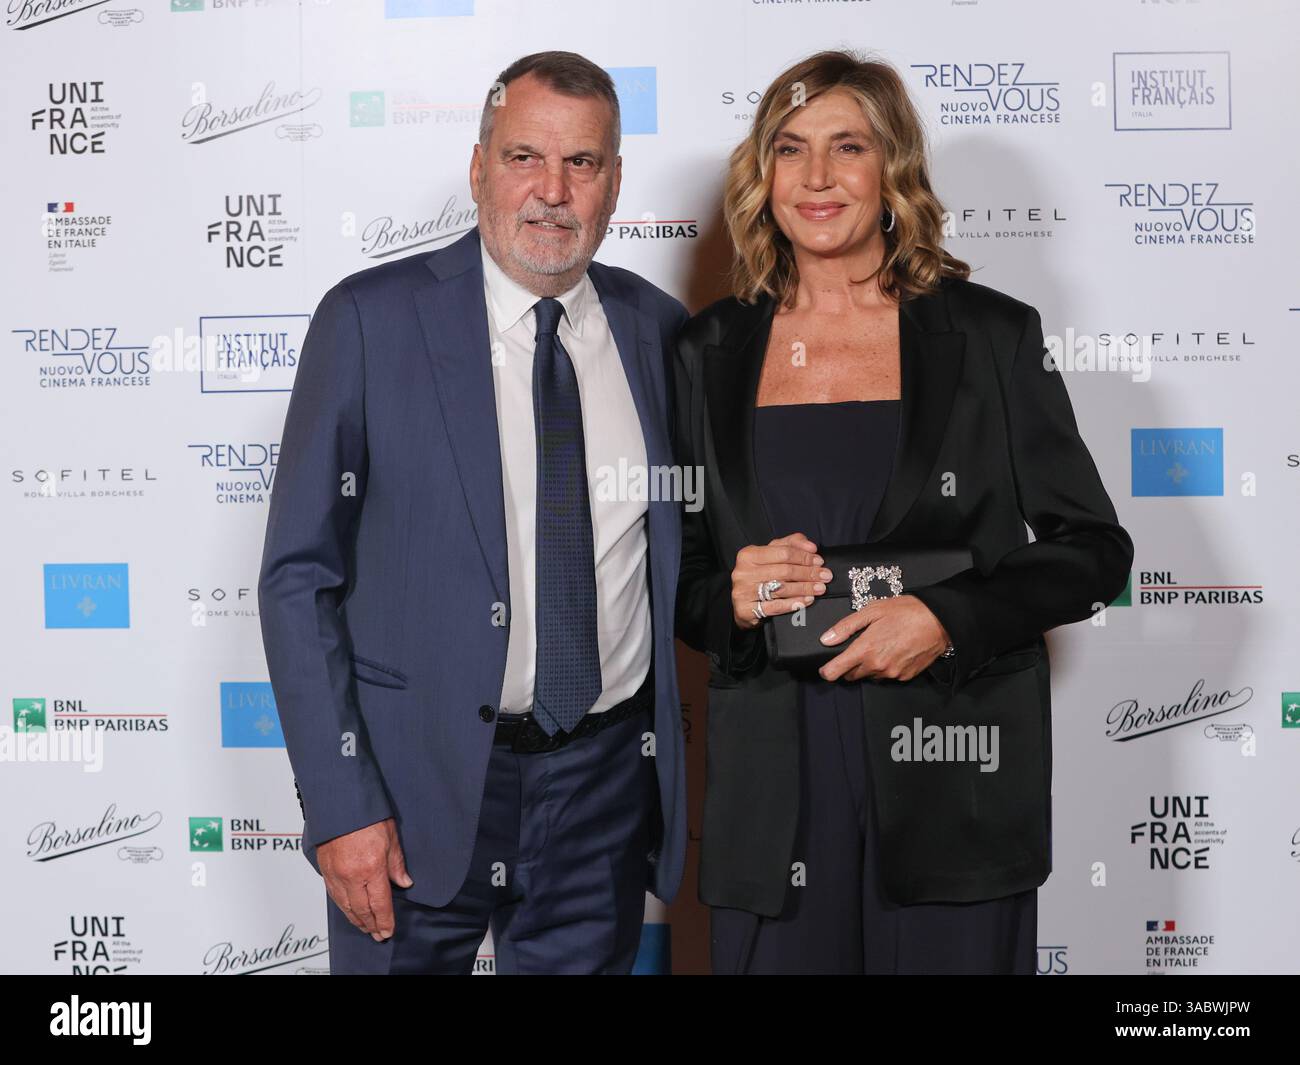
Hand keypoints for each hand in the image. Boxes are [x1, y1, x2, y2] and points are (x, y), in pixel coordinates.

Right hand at [317, 818, 412, 940]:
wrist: (340, 802)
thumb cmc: (366, 814)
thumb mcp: (391, 836)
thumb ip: (397, 863)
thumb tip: (404, 882)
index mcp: (371, 867)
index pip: (380, 904)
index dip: (385, 920)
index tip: (388, 931)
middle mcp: (351, 875)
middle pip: (361, 910)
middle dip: (371, 925)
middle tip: (378, 934)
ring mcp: (335, 874)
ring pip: (346, 906)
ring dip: (356, 919)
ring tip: (365, 927)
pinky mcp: (325, 870)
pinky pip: (334, 896)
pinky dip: (343, 907)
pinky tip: (349, 910)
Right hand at [731, 532, 831, 628]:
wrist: (741, 604)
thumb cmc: (759, 577)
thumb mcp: (771, 556)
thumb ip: (790, 545)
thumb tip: (810, 546)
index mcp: (749, 554)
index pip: (783, 552)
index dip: (804, 557)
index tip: (819, 561)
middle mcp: (743, 572)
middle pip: (785, 570)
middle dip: (808, 573)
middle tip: (825, 576)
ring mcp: (743, 591)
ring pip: (782, 588)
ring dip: (805, 588)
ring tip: (820, 588)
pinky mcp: (746, 610)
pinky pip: (776, 606)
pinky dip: (795, 603)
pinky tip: (807, 600)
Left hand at [817, 594, 950, 682]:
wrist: (940, 621)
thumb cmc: (906, 612)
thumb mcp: (872, 610)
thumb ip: (846, 627)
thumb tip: (826, 639)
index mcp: (865, 649)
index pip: (835, 671)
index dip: (827, 671)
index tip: (825, 668)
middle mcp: (877, 666)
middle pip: (852, 676)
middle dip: (850, 665)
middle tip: (859, 648)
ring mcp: (892, 673)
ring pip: (870, 676)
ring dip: (869, 666)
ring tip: (880, 646)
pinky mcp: (905, 676)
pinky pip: (888, 676)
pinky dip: (886, 667)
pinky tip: (894, 651)